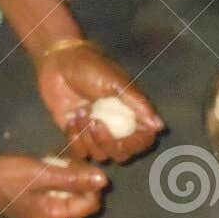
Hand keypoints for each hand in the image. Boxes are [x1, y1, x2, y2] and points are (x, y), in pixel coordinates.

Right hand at [0, 152, 107, 217]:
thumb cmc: (4, 176)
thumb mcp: (41, 174)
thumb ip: (74, 178)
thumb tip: (105, 180)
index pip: (92, 202)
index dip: (89, 181)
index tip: (73, 163)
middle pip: (83, 199)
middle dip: (76, 178)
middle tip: (58, 162)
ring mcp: (46, 215)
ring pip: (72, 193)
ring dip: (66, 175)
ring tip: (48, 163)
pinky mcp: (39, 206)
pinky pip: (59, 191)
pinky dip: (55, 178)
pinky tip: (43, 167)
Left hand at [37, 43, 163, 162]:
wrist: (58, 62)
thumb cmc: (91, 66)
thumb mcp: (117, 83)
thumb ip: (138, 105)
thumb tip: (159, 126)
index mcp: (131, 112)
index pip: (143, 140)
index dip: (135, 144)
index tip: (121, 138)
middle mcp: (116, 125)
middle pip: (122, 153)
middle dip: (107, 143)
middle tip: (94, 121)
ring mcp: (96, 131)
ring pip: (100, 155)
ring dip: (88, 137)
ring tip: (80, 112)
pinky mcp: (77, 133)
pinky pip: (80, 152)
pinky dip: (74, 139)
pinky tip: (71, 119)